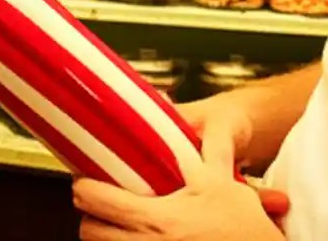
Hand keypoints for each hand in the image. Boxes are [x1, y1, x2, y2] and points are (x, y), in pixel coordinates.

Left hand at [70, 99, 287, 240]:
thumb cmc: (243, 224)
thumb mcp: (221, 181)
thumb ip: (201, 144)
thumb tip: (173, 100)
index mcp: (157, 217)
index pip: (94, 200)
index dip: (84, 187)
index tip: (86, 181)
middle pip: (88, 231)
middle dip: (90, 216)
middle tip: (98, 204)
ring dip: (103, 237)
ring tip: (112, 224)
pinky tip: (131, 239)